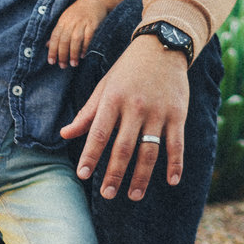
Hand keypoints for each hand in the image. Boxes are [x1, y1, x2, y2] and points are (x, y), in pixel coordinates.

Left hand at [47, 0, 132, 67]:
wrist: (95, 0)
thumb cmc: (79, 12)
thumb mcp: (66, 19)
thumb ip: (58, 32)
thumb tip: (47, 45)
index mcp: (63, 21)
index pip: (55, 37)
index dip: (52, 50)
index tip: (51, 61)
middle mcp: (71, 21)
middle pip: (64, 40)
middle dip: (62, 54)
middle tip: (63, 66)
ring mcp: (82, 22)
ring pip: (75, 39)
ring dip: (73, 53)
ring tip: (73, 64)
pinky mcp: (93, 24)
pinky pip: (88, 37)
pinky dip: (85, 47)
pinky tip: (83, 55)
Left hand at [59, 36, 189, 200]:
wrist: (162, 47)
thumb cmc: (127, 70)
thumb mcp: (104, 87)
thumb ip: (87, 113)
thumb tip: (65, 133)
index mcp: (113, 99)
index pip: (98, 132)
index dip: (90, 155)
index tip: (81, 174)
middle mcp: (135, 107)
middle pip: (123, 147)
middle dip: (114, 173)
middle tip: (107, 194)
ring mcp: (158, 112)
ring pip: (149, 151)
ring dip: (141, 176)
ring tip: (133, 195)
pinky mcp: (178, 114)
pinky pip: (176, 144)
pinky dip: (175, 163)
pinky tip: (171, 181)